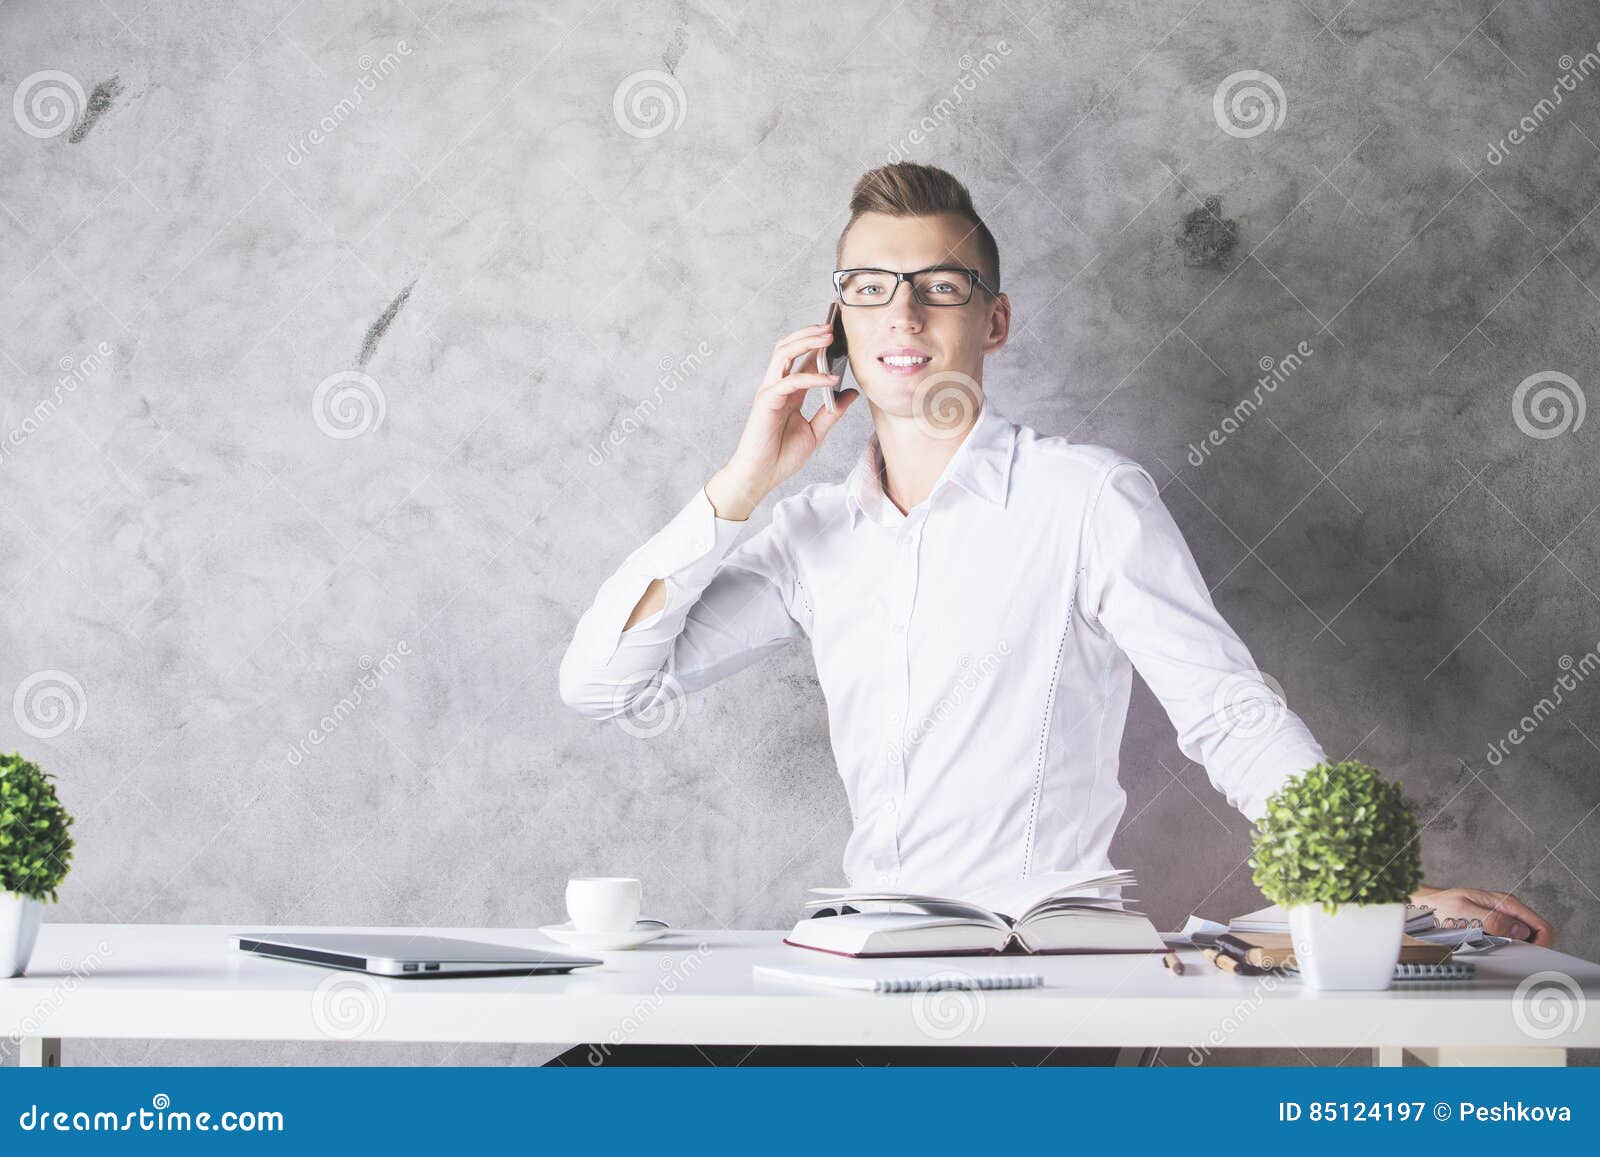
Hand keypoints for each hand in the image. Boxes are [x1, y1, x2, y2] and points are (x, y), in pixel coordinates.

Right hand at [707, 324, 857, 518]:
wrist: (761, 476)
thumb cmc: (781, 456)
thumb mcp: (816, 432)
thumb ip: (832, 411)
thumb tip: (852, 392)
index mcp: (789, 392)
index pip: (803, 359)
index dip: (819, 344)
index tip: (840, 333)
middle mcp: (778, 387)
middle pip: (789, 347)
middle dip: (810, 333)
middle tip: (833, 326)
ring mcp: (770, 392)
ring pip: (784, 354)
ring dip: (806, 341)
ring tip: (828, 336)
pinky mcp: (766, 402)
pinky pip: (790, 381)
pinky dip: (811, 377)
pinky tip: (831, 378)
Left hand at [1412, 884, 1553, 945]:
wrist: (1425, 905)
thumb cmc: (1440, 906)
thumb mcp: (1463, 912)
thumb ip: (1491, 919)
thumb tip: (1518, 930)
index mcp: (1505, 903)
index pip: (1541, 925)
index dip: (1542, 944)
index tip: (1530, 956)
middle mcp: (1506, 910)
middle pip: (1535, 934)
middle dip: (1529, 948)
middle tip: (1511, 957)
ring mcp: (1501, 918)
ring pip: (1523, 939)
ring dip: (1515, 948)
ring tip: (1497, 952)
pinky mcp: (1493, 926)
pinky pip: (1508, 940)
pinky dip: (1504, 947)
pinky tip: (1491, 950)